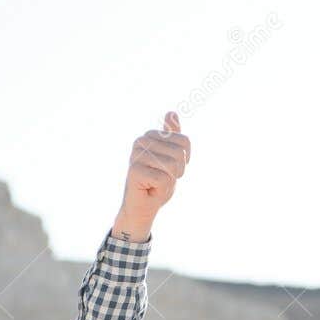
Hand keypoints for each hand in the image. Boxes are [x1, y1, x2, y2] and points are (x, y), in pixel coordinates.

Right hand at [114, 111, 189, 238]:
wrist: (143, 207)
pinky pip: (164, 179)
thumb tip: (171, 111)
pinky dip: (162, 190)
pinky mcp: (135, 171)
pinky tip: (150, 190)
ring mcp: (136, 155)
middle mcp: (141, 141)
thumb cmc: (157, 182)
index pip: (184, 141)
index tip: (170, 168)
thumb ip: (171, 135)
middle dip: (177, 171)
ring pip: (172, 165)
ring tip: (156, 184)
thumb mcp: (170, 157)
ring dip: (169, 181)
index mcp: (150, 135)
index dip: (184, 160)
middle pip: (179, 153)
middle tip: (162, 178)